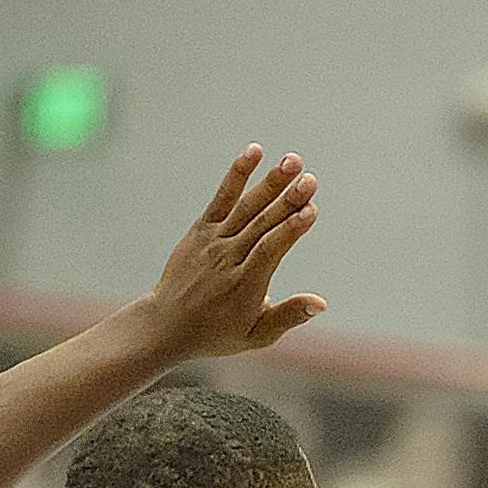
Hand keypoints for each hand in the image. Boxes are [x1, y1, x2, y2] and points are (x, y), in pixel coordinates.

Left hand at [126, 145, 327, 358]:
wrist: (166, 324)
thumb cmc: (217, 332)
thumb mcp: (256, 335)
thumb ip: (288, 316)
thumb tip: (321, 303)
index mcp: (245, 286)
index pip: (270, 250)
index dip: (291, 229)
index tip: (311, 209)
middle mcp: (228, 259)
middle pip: (261, 224)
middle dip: (287, 200)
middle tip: (310, 178)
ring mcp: (213, 241)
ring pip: (246, 207)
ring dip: (270, 182)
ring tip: (293, 161)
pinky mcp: (201, 230)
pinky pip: (221, 198)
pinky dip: (237, 175)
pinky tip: (255, 152)